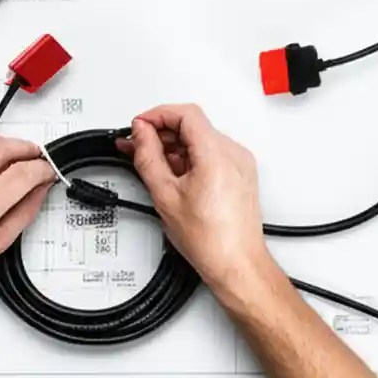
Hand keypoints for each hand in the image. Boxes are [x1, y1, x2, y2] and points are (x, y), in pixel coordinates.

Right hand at [117, 104, 273, 292]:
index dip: (157, 115)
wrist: (236, 263)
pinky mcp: (240, 174)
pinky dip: (189, 158)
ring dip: (174, 146)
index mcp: (217, 154)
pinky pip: (211, 154)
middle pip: (192, 125)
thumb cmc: (210, 239)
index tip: (139, 126)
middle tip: (137, 145)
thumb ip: (148, 156)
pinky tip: (172, 174)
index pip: (185, 114)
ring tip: (151, 163)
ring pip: (200, 139)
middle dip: (161, 132)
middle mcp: (233, 154)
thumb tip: (141, 134)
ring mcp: (240, 163)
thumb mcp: (165, 195)